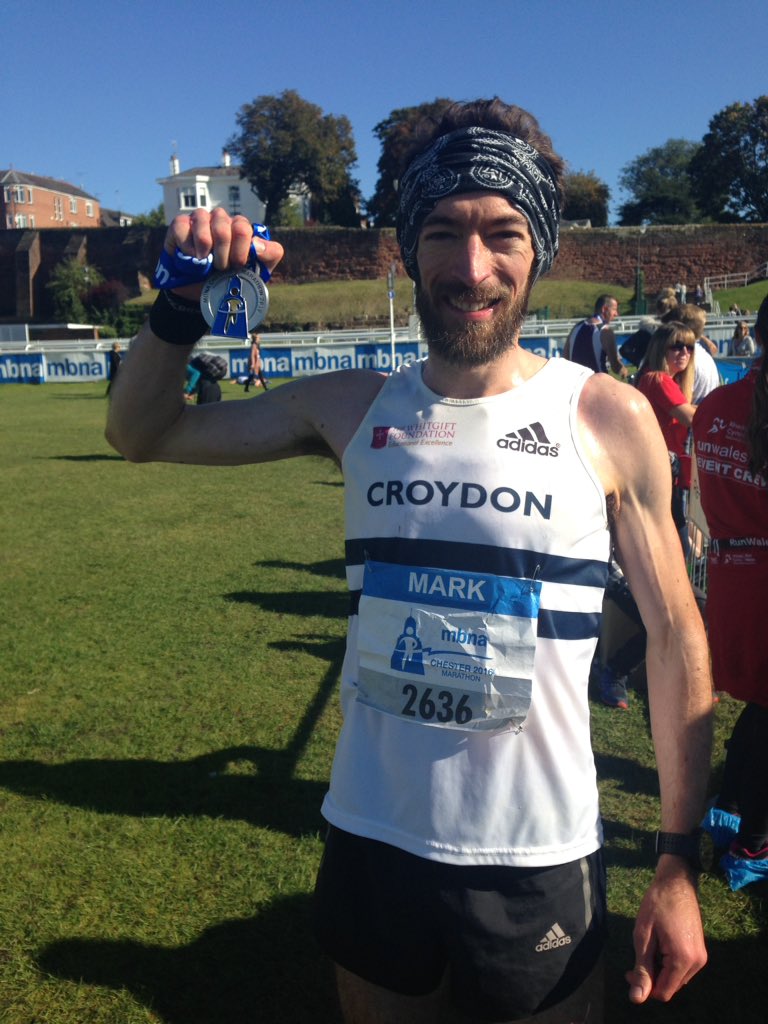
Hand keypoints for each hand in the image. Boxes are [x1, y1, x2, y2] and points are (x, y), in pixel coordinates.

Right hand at [164, 208, 283, 300]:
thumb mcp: (257, 271)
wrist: (201, 292)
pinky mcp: (180, 224)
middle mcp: (221, 219)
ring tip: (204, 264)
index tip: (236, 267)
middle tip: (220, 269)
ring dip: (204, 250)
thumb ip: (269, 255)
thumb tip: (258, 245)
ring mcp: (200, 219)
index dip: (239, 251)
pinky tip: (190, 258)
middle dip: (222, 254)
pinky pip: (182, 225)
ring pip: (202, 220)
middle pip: (223, 226)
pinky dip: (186, 246)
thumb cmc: (230, 279)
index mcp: (240, 227)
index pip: (242, 228)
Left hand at [625, 861, 706, 1003]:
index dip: (644, 986)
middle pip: (670, 986)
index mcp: (683, 960)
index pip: (663, 992)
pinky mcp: (699, 951)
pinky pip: (682, 968)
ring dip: (660, 969)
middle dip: (651, 977)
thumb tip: (636, 999)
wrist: (676, 882)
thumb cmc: (657, 904)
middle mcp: (697, 964)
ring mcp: (701, 957)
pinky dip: (668, 963)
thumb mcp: (643, 936)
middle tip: (636, 957)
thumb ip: (642, 968)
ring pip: (676, 978)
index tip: (629, 970)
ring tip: (649, 947)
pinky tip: (659, 945)